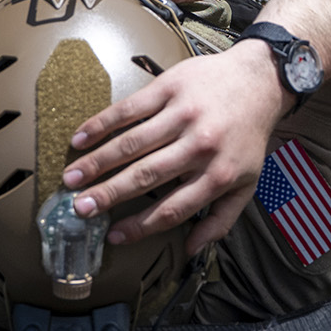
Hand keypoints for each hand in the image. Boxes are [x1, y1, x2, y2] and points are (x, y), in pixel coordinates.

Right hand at [61, 45, 285, 250]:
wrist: (259, 81)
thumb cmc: (247, 137)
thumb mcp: (246, 183)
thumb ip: (220, 220)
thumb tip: (191, 249)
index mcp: (219, 174)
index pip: (172, 208)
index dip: (140, 226)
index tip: (112, 237)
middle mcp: (200, 146)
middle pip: (145, 176)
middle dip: (108, 195)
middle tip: (79, 209)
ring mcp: (183, 114)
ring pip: (132, 143)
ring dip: (97, 162)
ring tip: (71, 178)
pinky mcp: (169, 87)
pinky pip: (129, 109)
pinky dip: (101, 124)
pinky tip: (79, 138)